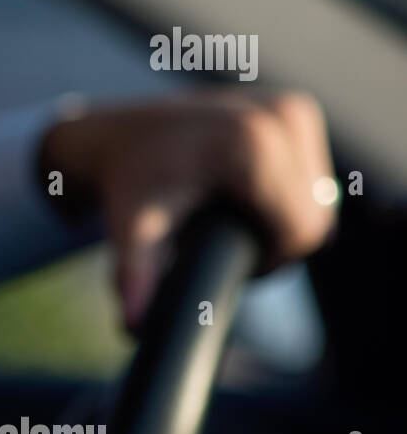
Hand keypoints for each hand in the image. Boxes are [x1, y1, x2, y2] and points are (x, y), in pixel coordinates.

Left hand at [38, 89, 336, 330]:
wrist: (116, 137)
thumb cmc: (128, 184)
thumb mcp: (132, 229)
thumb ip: (137, 276)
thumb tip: (132, 327)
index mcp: (252, 145)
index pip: (300, 231)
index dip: (268, 258)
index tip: (222, 251)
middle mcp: (278, 117)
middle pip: (314, 217)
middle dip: (274, 239)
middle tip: (219, 234)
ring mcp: (289, 107)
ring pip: (318, 199)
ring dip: (284, 217)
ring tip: (227, 212)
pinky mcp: (293, 106)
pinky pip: (312, 174)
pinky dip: (287, 193)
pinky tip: (243, 191)